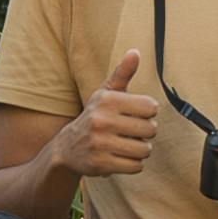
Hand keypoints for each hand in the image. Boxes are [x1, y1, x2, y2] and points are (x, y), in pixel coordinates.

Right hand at [58, 46, 167, 180]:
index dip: (147, 113)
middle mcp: (102, 120)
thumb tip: (135, 52)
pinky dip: (132, 164)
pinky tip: (120, 157)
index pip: (151, 107)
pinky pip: (136, 166)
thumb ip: (122, 73)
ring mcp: (100, 144)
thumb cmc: (95, 116)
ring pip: (145, 150)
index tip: (134, 114)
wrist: (66, 148)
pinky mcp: (101, 164)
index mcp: (107, 100)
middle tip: (131, 132)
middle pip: (151, 129)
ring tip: (126, 145)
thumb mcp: (105, 94)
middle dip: (145, 133)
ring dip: (140, 150)